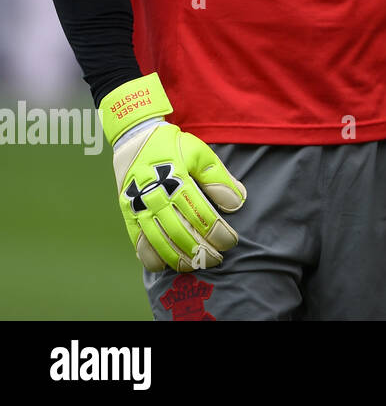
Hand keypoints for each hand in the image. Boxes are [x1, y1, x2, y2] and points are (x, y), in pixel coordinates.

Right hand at [100, 74, 246, 271]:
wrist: (135, 138)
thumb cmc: (173, 146)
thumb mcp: (201, 153)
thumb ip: (219, 179)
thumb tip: (237, 203)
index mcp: (177, 181)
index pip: (202, 216)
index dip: (218, 233)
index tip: (231, 241)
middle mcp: (156, 198)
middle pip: (182, 233)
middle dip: (202, 250)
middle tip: (218, 258)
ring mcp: (139, 209)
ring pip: (160, 242)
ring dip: (180, 258)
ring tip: (196, 266)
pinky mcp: (128, 215)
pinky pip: (137, 242)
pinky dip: (150, 257)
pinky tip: (164, 266)